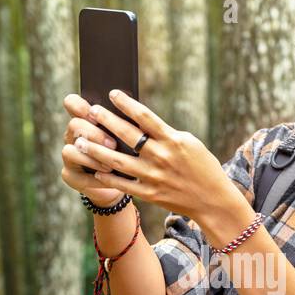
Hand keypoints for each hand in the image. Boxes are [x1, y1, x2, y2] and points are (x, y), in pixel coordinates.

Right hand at [61, 93, 125, 206]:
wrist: (123, 182)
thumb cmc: (129, 152)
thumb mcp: (129, 136)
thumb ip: (126, 125)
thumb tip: (133, 115)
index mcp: (85, 119)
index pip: (72, 103)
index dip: (80, 105)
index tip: (95, 111)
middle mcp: (73, 135)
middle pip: (74, 125)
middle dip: (94, 134)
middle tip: (113, 144)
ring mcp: (69, 156)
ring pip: (69, 150)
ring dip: (92, 157)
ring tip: (111, 165)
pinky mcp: (70, 175)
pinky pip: (76, 175)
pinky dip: (94, 177)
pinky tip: (109, 178)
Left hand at [76, 88, 237, 221]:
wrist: (213, 200)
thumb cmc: (203, 167)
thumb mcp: (189, 144)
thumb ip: (166, 134)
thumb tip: (142, 121)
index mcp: (173, 140)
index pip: (144, 117)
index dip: (126, 103)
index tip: (112, 94)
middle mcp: (161, 156)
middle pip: (127, 135)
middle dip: (106, 121)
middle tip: (89, 112)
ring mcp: (154, 176)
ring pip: (119, 161)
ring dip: (97, 151)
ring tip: (81, 142)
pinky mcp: (150, 194)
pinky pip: (124, 185)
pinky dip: (108, 178)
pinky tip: (94, 171)